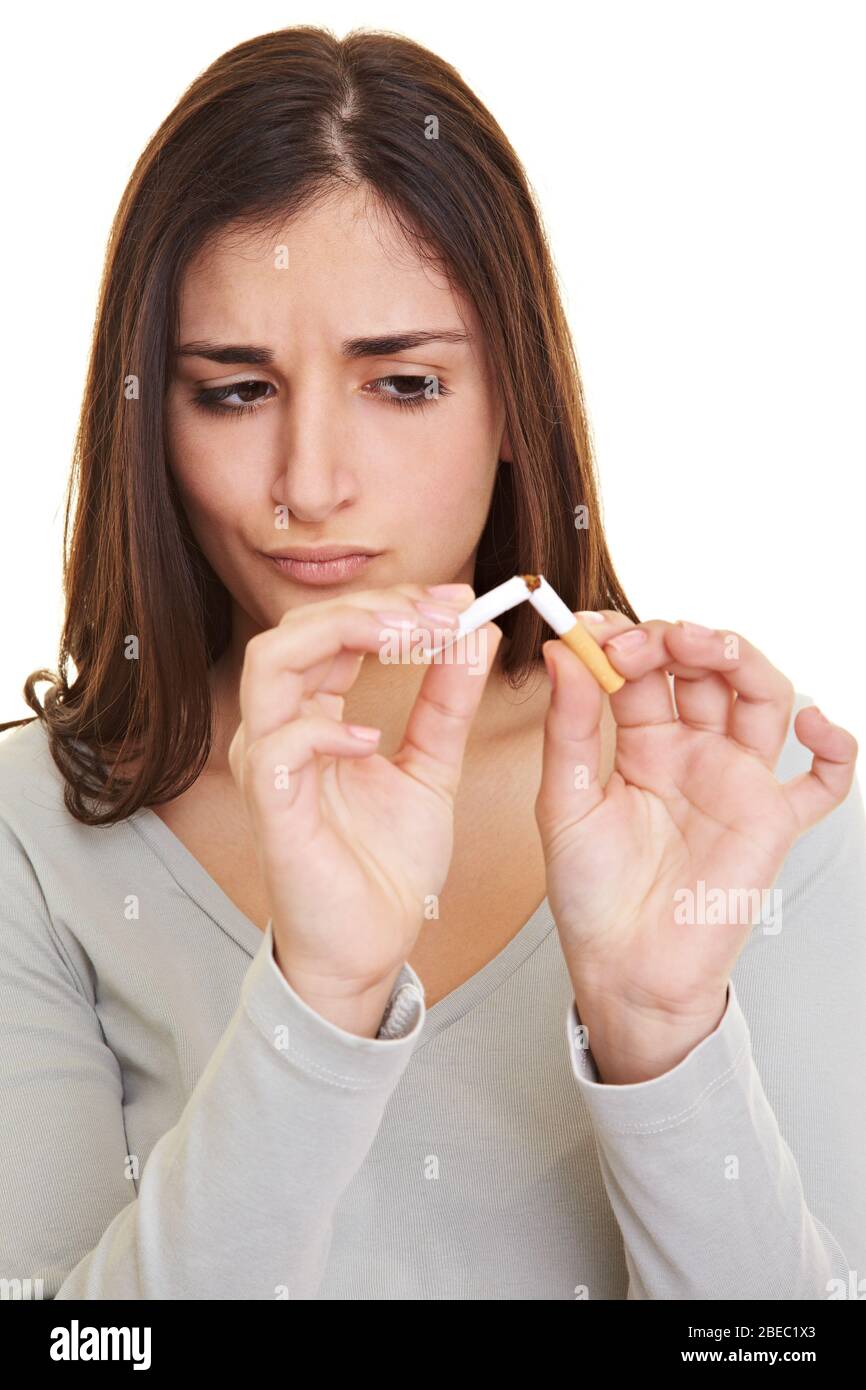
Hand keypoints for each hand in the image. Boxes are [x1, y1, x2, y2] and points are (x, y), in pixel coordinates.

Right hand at [228, 582, 502, 1034]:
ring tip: (408, 641)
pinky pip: (279, 746)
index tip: (460, 600)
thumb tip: (474, 632)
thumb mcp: (432, 766)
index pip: (334, 629)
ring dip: (343, 638)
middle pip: (296, 629)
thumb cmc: (385, 863)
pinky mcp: (272, 809)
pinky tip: (372, 738)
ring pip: (271, 665)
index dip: (394, 603)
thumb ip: (447, 702)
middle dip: (372, 608)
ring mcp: (269, 767)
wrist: (372, 946)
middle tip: (439, 612)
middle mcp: (280, 730)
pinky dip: (325, 729)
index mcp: (312, 715)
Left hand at [536, 613, 857, 1081]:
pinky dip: (836, 747)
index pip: (645, 666)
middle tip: (643, 645)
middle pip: (706, 668)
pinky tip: (813, 723)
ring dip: (743, 660)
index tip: (592, 630)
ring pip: (763, 697)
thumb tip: (562, 651)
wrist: (625, 971)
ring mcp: (738, 781)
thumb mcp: (565, 803)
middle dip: (678, 639)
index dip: (624, 639)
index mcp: (642, 740)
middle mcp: (695, 751)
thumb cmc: (592, 895)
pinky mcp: (773, 821)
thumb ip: (568, 728)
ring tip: (706, 648)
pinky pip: (824, 782)